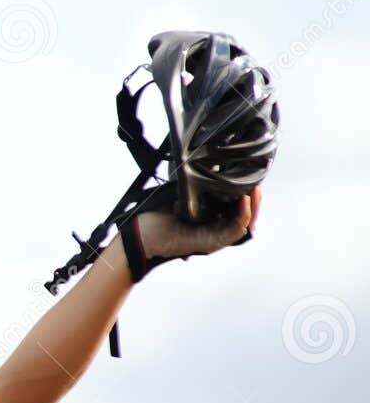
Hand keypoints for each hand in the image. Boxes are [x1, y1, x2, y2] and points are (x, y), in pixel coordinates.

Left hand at [136, 186, 261, 261]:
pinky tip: (244, 199)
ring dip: (254, 205)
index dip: (249, 193)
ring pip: (246, 223)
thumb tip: (215, 159)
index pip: (240, 207)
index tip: (252, 177)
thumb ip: (203, 179)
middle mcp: (217, 229)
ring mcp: (217, 238)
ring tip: (255, 188)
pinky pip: (236, 230)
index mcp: (214, 219)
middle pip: (248, 215)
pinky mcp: (213, 243)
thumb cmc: (161, 214)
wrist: (144, 231)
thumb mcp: (187, 191)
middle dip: (256, 199)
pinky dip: (243, 214)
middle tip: (258, 182)